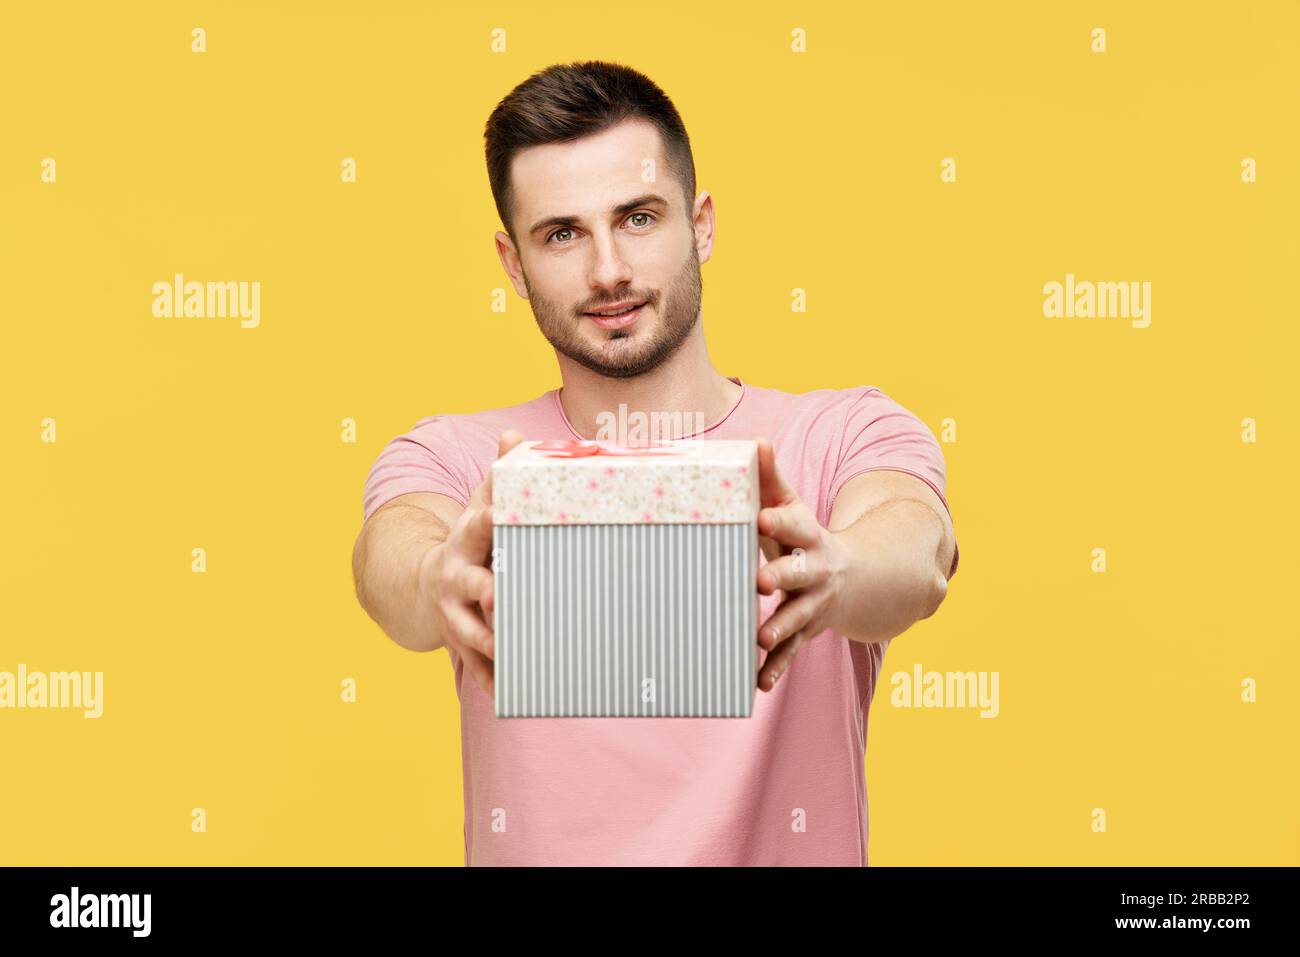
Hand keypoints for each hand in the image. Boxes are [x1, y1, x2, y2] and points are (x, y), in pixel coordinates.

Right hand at [428, 429, 523, 697]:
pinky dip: (493, 681)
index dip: (486, 521)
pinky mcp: (462, 644)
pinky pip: (478, 667)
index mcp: (464, 543)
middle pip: (471, 586)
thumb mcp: (477, 508)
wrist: (425, 584)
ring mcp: (455, 615)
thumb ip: (498, 477)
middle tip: (501, 595)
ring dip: (491, 643)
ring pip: (471, 633)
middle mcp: (455, 581)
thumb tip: (513, 435)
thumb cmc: (469, 542)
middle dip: (486, 592)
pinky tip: (512, 694)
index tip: (497, 514)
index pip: (475, 528)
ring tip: (511, 651)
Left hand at [753, 436, 847, 691]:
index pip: (794, 525)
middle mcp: (816, 571)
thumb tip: (756, 440)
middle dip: (782, 576)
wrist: (852, 579)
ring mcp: (813, 603)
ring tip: (761, 637)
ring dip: (779, 627)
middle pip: (799, 572)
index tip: (762, 518)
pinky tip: (758, 683)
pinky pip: (791, 652)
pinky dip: (775, 667)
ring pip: (796, 616)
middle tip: (760, 581)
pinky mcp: (805, 630)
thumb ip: (771, 478)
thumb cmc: (805, 538)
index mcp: (809, 537)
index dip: (779, 521)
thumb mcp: (792, 508)